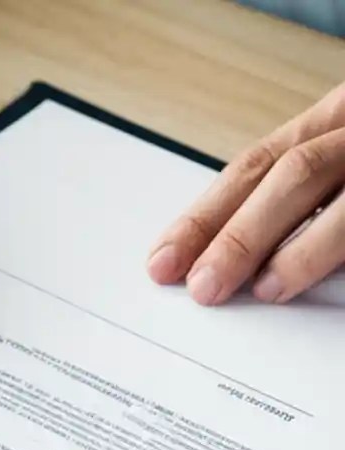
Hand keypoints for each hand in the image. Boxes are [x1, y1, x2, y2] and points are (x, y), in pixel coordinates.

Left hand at [147, 82, 344, 304]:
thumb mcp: (336, 160)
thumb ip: (289, 197)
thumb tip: (218, 254)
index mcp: (329, 121)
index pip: (253, 166)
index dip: (204, 216)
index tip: (162, 261)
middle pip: (292, 174)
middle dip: (240, 234)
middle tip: (203, 286)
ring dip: (303, 250)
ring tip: (268, 290)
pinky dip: (341, 255)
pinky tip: (328, 285)